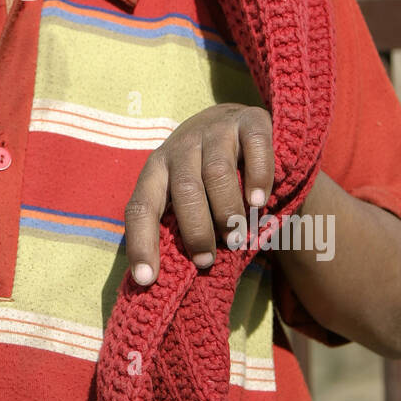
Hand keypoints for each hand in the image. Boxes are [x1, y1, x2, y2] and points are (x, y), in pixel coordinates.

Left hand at [124, 104, 273, 285]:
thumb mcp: (187, 194)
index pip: (141, 206)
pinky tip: (260, 201)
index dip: (141, 242)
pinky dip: (258, 177)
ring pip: (217, 171)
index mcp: (158, 168)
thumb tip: (164, 280)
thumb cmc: (207, 175)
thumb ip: (178, 224)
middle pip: (185, 190)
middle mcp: (182, 146)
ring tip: (237, 236)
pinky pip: (254, 147)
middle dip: (196, 231)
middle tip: (207, 259)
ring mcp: (216, 129)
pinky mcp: (250, 120)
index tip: (146, 279)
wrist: (237, 121)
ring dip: (227, 209)